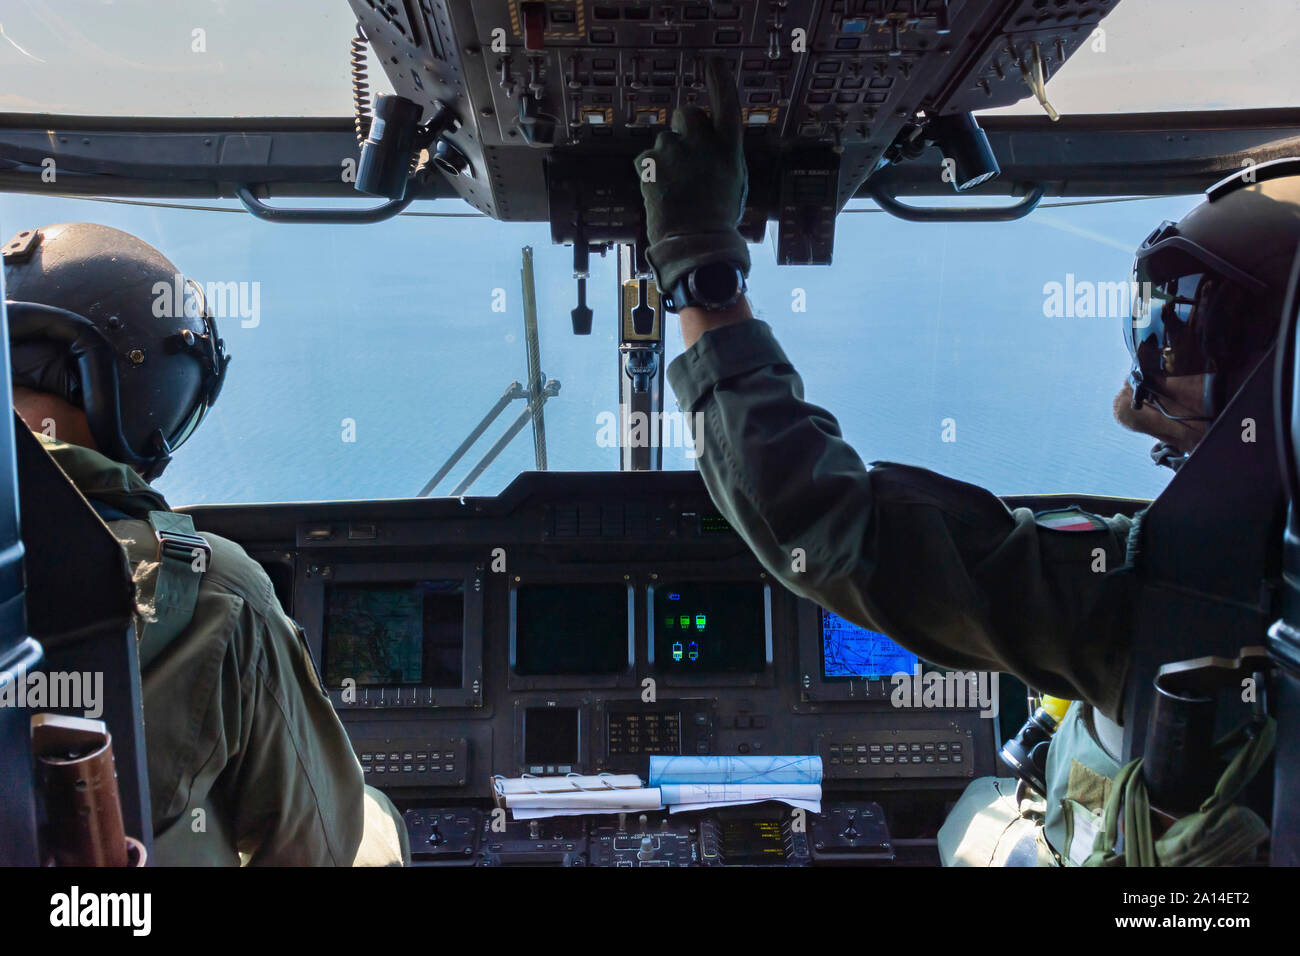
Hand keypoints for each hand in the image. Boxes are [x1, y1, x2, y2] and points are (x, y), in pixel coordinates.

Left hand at [633, 57, 750, 293]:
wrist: (693, 243)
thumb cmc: (717, 218)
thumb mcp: (733, 182)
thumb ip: (721, 154)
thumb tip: (708, 139)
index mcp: (728, 149)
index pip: (725, 103)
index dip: (718, 80)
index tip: (711, 63)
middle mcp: (702, 144)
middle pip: (686, 113)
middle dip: (683, 126)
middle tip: (684, 153)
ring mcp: (674, 152)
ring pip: (664, 139)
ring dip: (666, 156)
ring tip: (674, 187)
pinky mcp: (650, 163)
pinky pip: (646, 158)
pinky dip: (649, 172)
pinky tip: (660, 192)